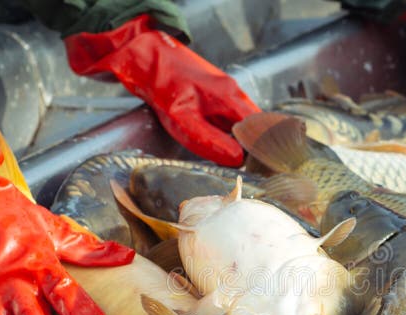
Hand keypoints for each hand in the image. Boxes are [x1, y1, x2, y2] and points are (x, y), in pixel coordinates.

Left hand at [64, 14, 260, 166]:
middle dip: (251, 144)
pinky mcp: (213, 91)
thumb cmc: (163, 86)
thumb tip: (237, 159)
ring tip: (232, 156)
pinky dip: (226, 129)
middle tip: (244, 165)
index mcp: (231, 97)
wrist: (144, 57)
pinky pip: (228, 114)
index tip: (256, 167)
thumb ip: (211, 141)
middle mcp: (233, 91)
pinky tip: (216, 138)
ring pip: (240, 119)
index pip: (259, 128)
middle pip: (253, 124)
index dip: (260, 148)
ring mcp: (224, 89)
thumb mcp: (185, 119)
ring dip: (238, 137)